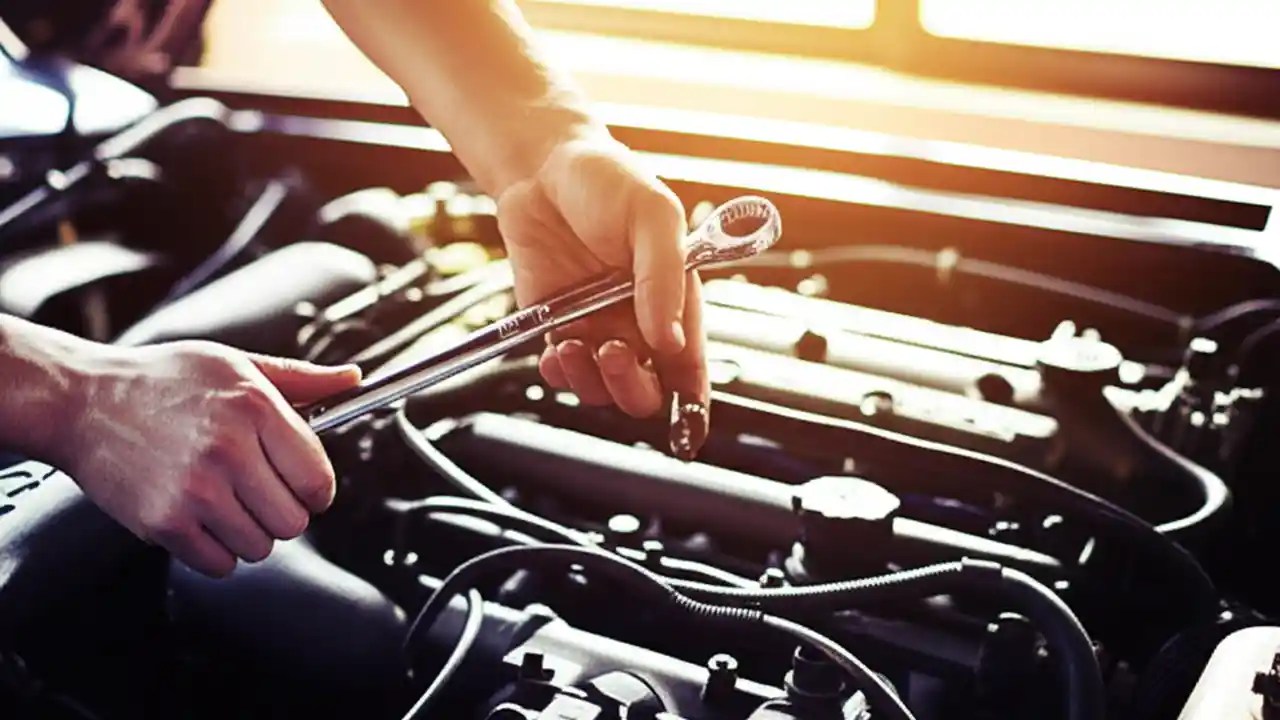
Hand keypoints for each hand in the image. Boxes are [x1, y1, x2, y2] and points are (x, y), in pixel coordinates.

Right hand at [55, 341, 359, 576]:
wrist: (82, 401)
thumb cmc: (161, 381)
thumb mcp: (236, 365)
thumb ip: (301, 380)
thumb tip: (351, 380)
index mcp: (254, 409)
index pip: (319, 480)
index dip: (316, 488)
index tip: (301, 484)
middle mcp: (228, 451)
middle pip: (294, 521)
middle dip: (283, 510)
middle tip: (258, 490)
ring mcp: (195, 491)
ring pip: (261, 547)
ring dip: (250, 531)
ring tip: (225, 500)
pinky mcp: (164, 523)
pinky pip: (221, 564)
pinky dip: (217, 550)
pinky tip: (202, 517)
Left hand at [496, 135, 708, 418]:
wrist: (542, 165)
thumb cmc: (607, 179)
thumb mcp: (653, 217)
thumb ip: (663, 277)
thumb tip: (669, 339)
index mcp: (676, 301)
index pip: (691, 368)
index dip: (692, 404)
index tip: (687, 429)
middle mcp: (639, 323)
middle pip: (645, 390)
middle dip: (632, 387)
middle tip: (615, 351)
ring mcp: (596, 327)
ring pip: (602, 389)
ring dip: (591, 380)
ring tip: (576, 343)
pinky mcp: (556, 325)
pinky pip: (562, 372)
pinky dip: (559, 373)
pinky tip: (557, 349)